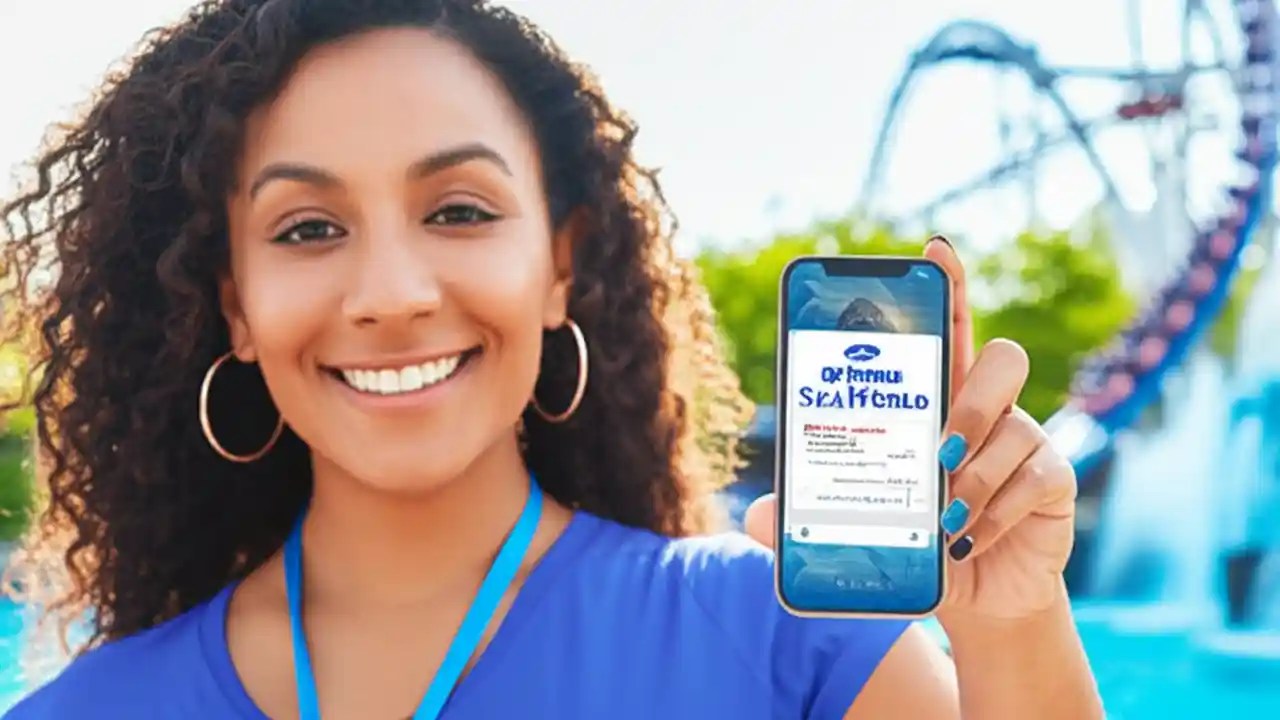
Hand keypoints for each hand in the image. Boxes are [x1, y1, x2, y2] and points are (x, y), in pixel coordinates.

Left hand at [744, 237, 1077, 622]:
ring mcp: (1027, 441)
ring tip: (944, 518)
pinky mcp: (1054, 481)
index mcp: (942, 396)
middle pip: (1000, 360)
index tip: (934, 249)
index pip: (950, 326)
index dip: (948, 285)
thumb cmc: (918, 541)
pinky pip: (1034, 477)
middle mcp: (990, 408)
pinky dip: (996, 513)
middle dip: (969, 401)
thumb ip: (814, 515)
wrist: (978, 597)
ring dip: (975, 475)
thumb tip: (760, 516)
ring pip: (1015, 425)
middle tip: (937, 451)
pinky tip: (970, 541)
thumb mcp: (865, 524)